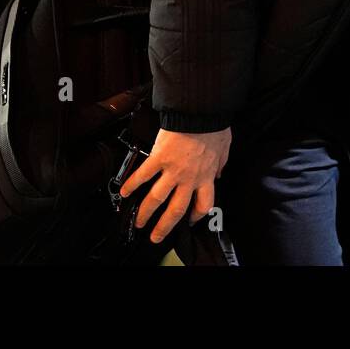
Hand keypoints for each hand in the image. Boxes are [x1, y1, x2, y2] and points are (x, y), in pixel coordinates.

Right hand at [118, 126, 230, 243]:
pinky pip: (143, 175)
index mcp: (205, 176)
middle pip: (176, 210)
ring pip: (157, 198)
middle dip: (165, 226)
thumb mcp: (225, 148)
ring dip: (146, 212)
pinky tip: (124, 191)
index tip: (189, 220)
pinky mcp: (159, 158)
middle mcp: (188, 178)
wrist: (201, 112)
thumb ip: (221, 164)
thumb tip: (219, 173)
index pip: (202, 205)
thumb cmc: (214, 126)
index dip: (196, 216)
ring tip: (138, 222)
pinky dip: (132, 184)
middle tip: (156, 236)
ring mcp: (173, 170)